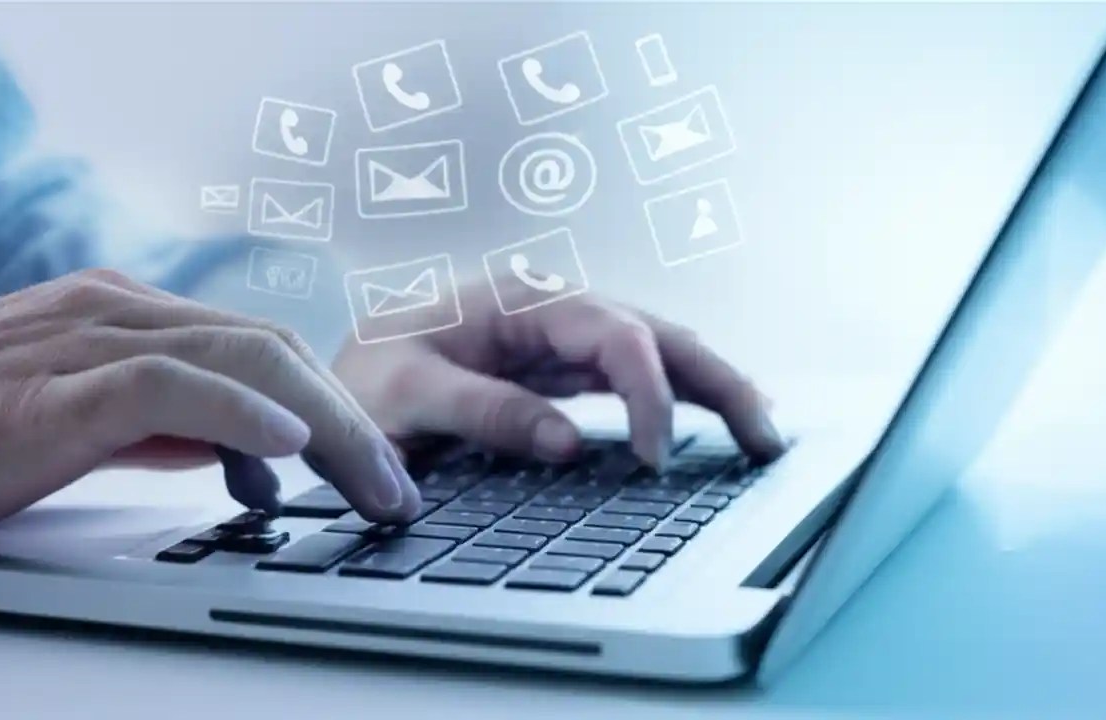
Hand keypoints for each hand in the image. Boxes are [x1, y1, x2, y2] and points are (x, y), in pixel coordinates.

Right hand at [0, 270, 419, 542]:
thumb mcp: (79, 422)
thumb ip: (159, 424)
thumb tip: (243, 450)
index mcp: (127, 316)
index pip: (261, 349)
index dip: (334, 404)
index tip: (375, 467)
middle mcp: (117, 312)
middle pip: (272, 350)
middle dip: (352, 420)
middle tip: (397, 489)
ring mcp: (83, 342)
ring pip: (241, 360)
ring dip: (326, 427)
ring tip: (375, 484)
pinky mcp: (48, 390)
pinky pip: (163, 384)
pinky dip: (237, 413)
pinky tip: (287, 448)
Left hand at [333, 282, 784, 469]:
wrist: (339, 369)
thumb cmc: (364, 372)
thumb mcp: (407, 393)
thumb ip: (485, 411)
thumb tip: (569, 442)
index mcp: (522, 299)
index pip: (614, 334)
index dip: (648, 391)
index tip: (657, 456)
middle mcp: (553, 309)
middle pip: (657, 334)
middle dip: (718, 380)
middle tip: (767, 437)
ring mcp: (559, 337)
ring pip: (655, 352)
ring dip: (709, 387)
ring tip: (761, 434)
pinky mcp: (557, 366)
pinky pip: (631, 376)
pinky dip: (675, 397)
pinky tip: (705, 423)